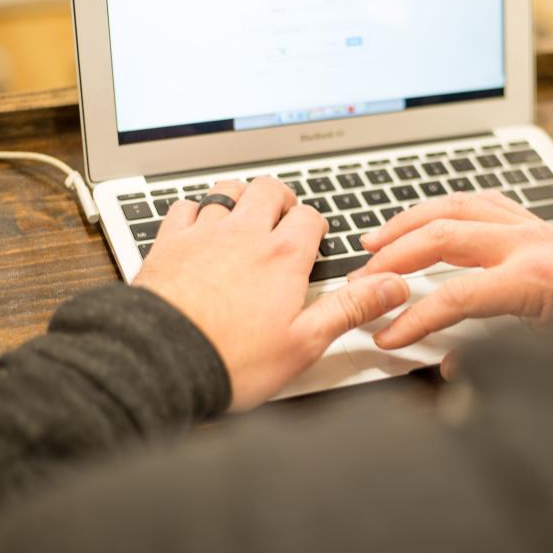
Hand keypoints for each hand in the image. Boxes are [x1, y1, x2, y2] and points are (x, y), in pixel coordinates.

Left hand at [134, 178, 410, 410]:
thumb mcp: (305, 342)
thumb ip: (350, 308)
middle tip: (282, 217)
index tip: (313, 239)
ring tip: (244, 216)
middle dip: (281, 199)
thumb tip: (392, 286)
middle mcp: (244, 235)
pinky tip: (197, 226)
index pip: (310, 217)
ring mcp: (203, 235)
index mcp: (283, 257)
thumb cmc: (232, 359)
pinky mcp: (168, 244)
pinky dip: (195, 210)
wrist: (160, 362)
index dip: (316, 225)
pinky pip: (183, 207)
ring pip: (226, 191)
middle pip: (269, 190)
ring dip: (239, 197)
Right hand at [350, 191, 552, 349]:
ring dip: (408, 222)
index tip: (386, 335)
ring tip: (375, 241)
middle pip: (442, 237)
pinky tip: (421, 218)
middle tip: (364, 280)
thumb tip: (452, 369)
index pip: (456, 296)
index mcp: (533, 279)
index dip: (415, 318)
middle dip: (395, 258)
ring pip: (453, 207)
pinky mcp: (526, 217)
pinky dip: (440, 206)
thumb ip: (500, 360)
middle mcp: (525, 243)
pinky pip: (475, 199)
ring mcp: (525, 223)